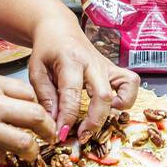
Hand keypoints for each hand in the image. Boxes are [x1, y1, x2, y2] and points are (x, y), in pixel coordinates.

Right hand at [0, 73, 54, 163]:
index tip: (41, 115)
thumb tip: (22, 104)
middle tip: (51, 136)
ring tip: (30, 151)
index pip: (30, 95)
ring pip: (25, 143)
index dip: (39, 106)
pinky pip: (1, 156)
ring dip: (32, 150)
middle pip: (37, 117)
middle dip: (48, 129)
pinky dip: (3, 156)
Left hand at [27, 13, 140, 141]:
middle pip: (102, 95)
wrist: (59, 29)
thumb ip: (45, 96)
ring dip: (115, 110)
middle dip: (94, 121)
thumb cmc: (46, 50)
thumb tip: (55, 122)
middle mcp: (92, 62)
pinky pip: (130, 82)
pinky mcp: (114, 69)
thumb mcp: (36, 71)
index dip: (68, 118)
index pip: (72, 94)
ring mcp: (106, 65)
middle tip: (82, 137)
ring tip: (99, 120)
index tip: (60, 135)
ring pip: (123, 88)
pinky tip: (112, 106)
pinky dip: (127, 97)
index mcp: (70, 60)